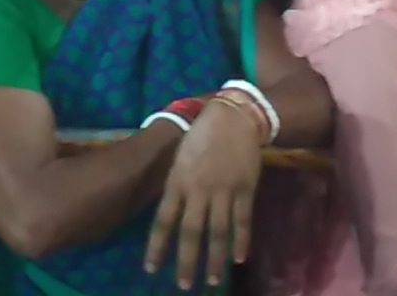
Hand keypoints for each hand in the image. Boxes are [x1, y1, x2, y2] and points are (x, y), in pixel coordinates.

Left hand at [144, 99, 262, 288]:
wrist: (233, 117)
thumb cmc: (202, 135)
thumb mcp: (180, 157)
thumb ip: (176, 184)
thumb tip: (170, 212)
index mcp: (178, 181)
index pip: (163, 220)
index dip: (157, 246)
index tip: (151, 268)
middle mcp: (198, 190)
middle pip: (191, 232)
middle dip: (187, 261)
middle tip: (185, 285)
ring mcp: (223, 191)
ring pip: (218, 231)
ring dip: (216, 258)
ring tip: (214, 280)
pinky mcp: (245, 189)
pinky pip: (243, 220)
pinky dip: (242, 240)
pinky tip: (240, 258)